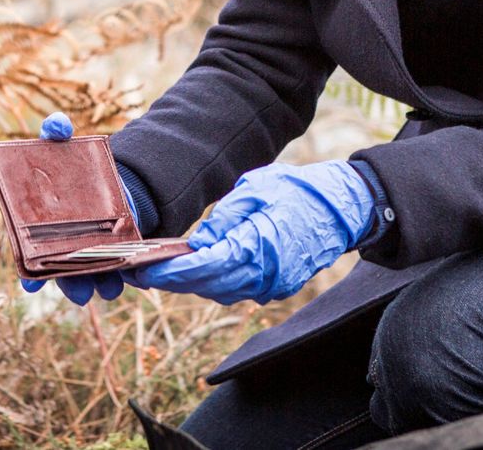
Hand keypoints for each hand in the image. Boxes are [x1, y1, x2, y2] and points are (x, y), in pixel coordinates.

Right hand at [19, 112, 130, 305]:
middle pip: (61, 269)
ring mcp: (83, 249)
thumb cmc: (74, 162)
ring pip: (87, 273)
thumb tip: (58, 125)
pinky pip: (111, 268)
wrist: (110, 174)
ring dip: (97, 284)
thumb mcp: (64, 144)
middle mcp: (57, 242)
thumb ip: (56, 131)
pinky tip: (127, 280)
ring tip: (108, 291)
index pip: (28, 251)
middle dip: (69, 283)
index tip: (30, 285)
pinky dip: (119, 276)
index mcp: (37, 223)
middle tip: (79, 295)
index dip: (28, 272)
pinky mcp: (108, 249)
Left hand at [123, 160, 376, 304]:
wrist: (342, 208)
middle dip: (172, 280)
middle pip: (207, 286)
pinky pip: (237, 289)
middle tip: (140, 271)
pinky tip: (197, 267)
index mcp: (257, 248)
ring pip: (220, 292)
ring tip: (162, 268)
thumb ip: (223, 219)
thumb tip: (198, 244)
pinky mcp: (277, 288)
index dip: (170, 272)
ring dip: (192, 282)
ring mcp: (273, 287)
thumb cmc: (297, 190)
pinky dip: (215, 281)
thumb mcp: (254, 189)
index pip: (203, 269)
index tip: (143, 269)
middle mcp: (264, 276)